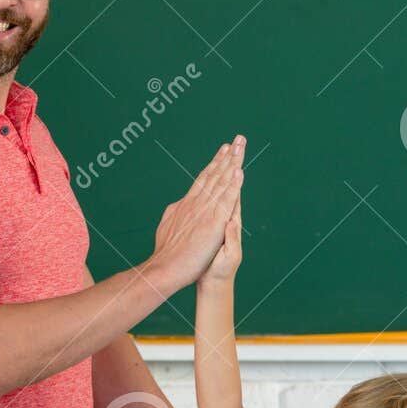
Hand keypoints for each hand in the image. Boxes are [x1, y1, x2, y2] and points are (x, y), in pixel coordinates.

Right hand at [148, 136, 244, 290]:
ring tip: (241, 146)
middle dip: (228, 155)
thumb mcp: (168, 225)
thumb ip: (177, 213)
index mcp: (188, 203)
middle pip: (216, 174)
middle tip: (239, 139)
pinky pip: (226, 199)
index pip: (205, 178)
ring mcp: (205, 211)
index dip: (216, 163)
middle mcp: (197, 202)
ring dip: (233, 162)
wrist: (165, 268)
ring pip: (222, 181)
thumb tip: (179, 204)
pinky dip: (233, 184)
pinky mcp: (213, 222)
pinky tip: (239, 171)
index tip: (224, 149)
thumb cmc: (167, 254)